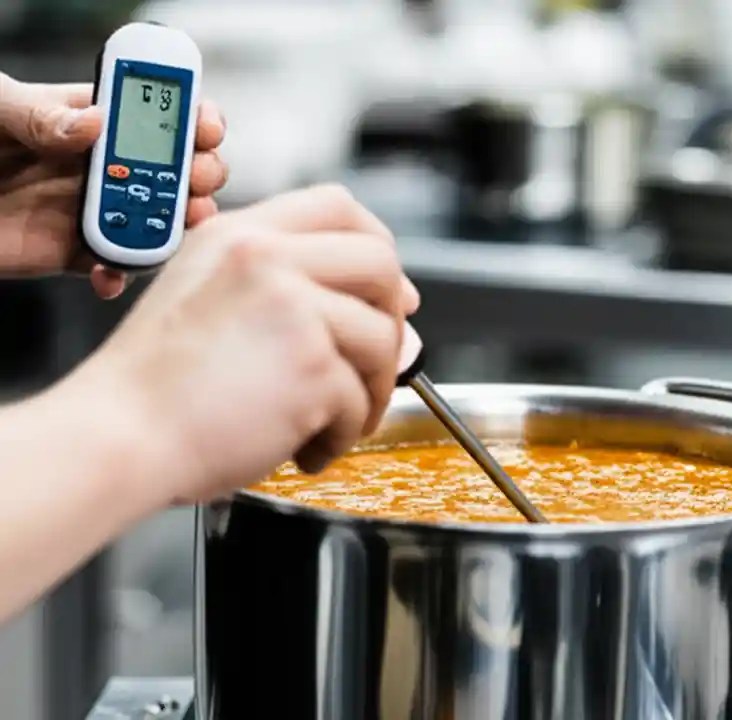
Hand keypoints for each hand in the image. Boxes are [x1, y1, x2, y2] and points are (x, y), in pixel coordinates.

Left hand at [0, 74, 227, 297]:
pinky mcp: (73, 253)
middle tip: (194, 182)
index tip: (205, 127)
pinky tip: (110, 273)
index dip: (193, 117)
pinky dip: (124, 274)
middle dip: (200, 174)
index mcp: (87, 120)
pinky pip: (116, 265)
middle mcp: (99, 165)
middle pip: (177, 168)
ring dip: (178, 224)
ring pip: (161, 218)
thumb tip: (94, 125)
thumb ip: (40, 114)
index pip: (156, 113)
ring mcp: (91, 210)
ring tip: (171, 225)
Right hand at [66, 185, 420, 504]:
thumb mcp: (209, 305)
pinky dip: (343, 435)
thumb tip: (398, 326)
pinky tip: (306, 447)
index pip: (339, 208)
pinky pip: (360, 400)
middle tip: (376, 364)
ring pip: (383, 339)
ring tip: (333, 422)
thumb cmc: (153, 389)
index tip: (389, 291)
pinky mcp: (313, 365)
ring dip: (370, 391)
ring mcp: (294, 308)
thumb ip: (294, 297)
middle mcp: (268, 259)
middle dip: (392, 320)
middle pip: (381, 264)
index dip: (377, 248)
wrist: (118, 437)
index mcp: (240, 236)